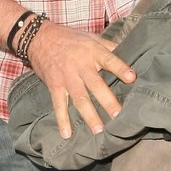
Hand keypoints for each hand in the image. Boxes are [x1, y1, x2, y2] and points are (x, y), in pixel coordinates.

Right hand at [25, 21, 135, 138]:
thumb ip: (109, 46)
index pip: (109, 60)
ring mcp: (67, 77)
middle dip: (107, 100)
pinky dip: (62, 120)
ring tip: (99, 130)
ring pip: (79, 98)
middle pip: (96, 85)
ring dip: (89, 115)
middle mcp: (80, 66)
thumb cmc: (69, 38)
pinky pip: (58, 105)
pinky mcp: (54, 86)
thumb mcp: (90, 37)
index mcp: (92, 52)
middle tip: (118, 115)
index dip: (120, 68)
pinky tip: (67, 134)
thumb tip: (130, 51)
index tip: (132, 78)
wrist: (39, 38)